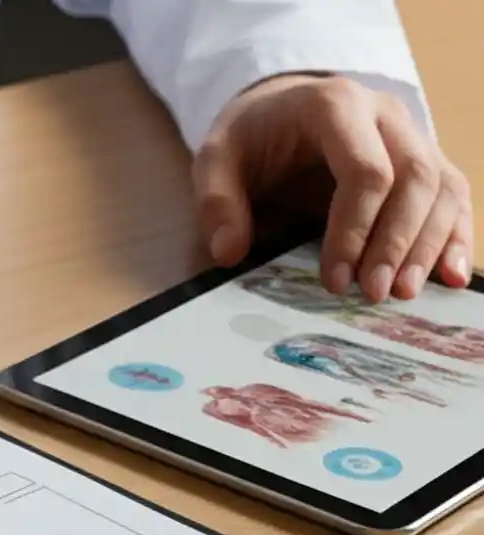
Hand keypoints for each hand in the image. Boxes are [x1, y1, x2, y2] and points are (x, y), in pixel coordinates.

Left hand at [193, 73, 473, 301]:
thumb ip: (216, 202)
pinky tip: (452, 276)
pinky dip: (455, 235)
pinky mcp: (424, 158)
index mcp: (335, 105)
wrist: (278, 108)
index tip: (335, 279)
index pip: (366, 170)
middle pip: (415, 177)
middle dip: (397, 242)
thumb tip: (228, 253)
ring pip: (441, 187)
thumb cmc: (251, 136)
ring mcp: (411, 133)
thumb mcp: (215, 159)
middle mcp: (385, 114)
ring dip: (429, 245)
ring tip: (403, 293)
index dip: (355, 229)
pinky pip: (453, 194)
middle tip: (374, 293)